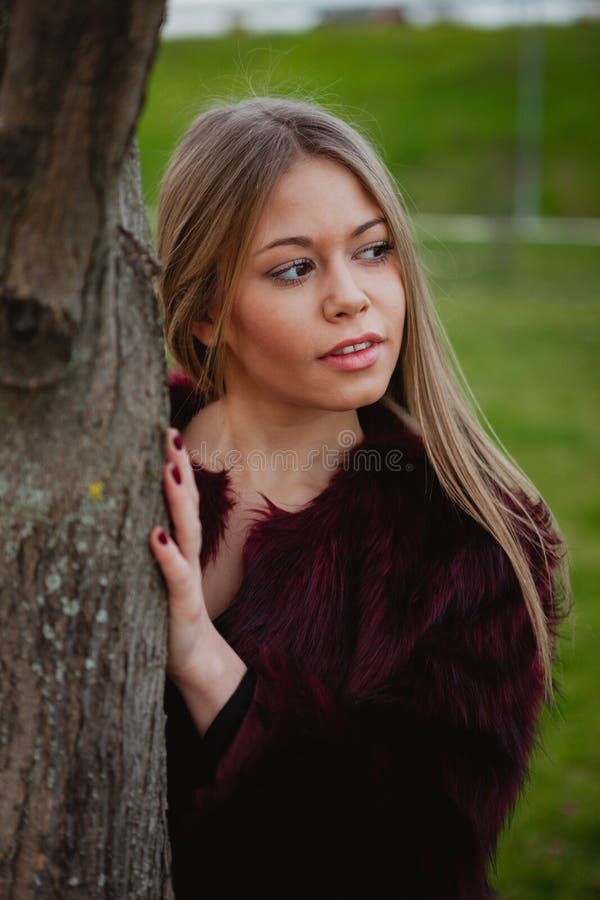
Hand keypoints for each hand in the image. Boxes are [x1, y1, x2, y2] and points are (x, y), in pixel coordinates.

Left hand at [149, 426, 209, 684]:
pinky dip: (167, 554)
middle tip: (170, 433)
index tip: (168, 431)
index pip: (182, 499)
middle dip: (180, 468)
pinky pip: (176, 575)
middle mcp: (188, 554)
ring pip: (187, 531)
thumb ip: (157, 546)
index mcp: (182, 545)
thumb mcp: (161, 573)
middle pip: (188, 505)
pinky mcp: (181, 602)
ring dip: (178, 500)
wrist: (194, 658)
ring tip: (168, 470)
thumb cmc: (169, 612)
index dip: (178, 466)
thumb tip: (136, 515)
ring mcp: (187, 577)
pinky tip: (157, 535)